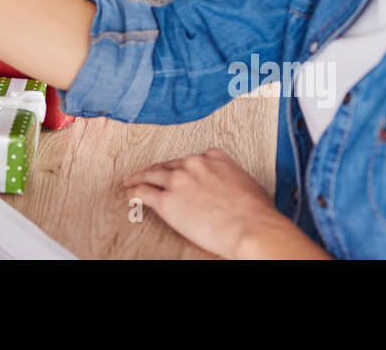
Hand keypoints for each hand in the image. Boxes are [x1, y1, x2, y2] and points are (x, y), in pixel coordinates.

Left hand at [123, 148, 307, 258]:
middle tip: (148, 174)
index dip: (181, 166)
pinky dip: (133, 193)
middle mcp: (193, 164)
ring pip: (151, 175)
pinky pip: (143, 193)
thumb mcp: (248, 183)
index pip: (191, 158)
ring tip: (130, 181)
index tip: (176, 170)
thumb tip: (231, 186)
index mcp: (214, 158)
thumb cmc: (256, 213)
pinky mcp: (167, 200)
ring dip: (138, 177)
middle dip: (158, 170)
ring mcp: (178, 180)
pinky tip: (129, 194)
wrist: (251, 228)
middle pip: (169, 164)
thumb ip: (232, 178)